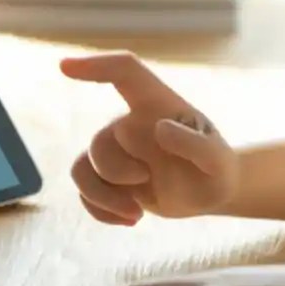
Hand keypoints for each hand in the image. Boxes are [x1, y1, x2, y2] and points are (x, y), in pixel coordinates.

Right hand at [60, 52, 238, 223]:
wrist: (210, 192)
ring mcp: (117, 151)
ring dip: (102, 197)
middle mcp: (130, 124)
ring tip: (136, 215)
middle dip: (115, 172)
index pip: (124, 73)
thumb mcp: (219, 161)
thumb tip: (159, 128)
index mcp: (156, 105)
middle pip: (99, 142)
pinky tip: (131, 219)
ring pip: (82, 168)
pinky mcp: (109, 178)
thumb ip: (196, 145)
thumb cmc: (217, 168)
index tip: (65, 67)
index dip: (95, 66)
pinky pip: (85, 191)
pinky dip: (102, 211)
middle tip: (146, 181)